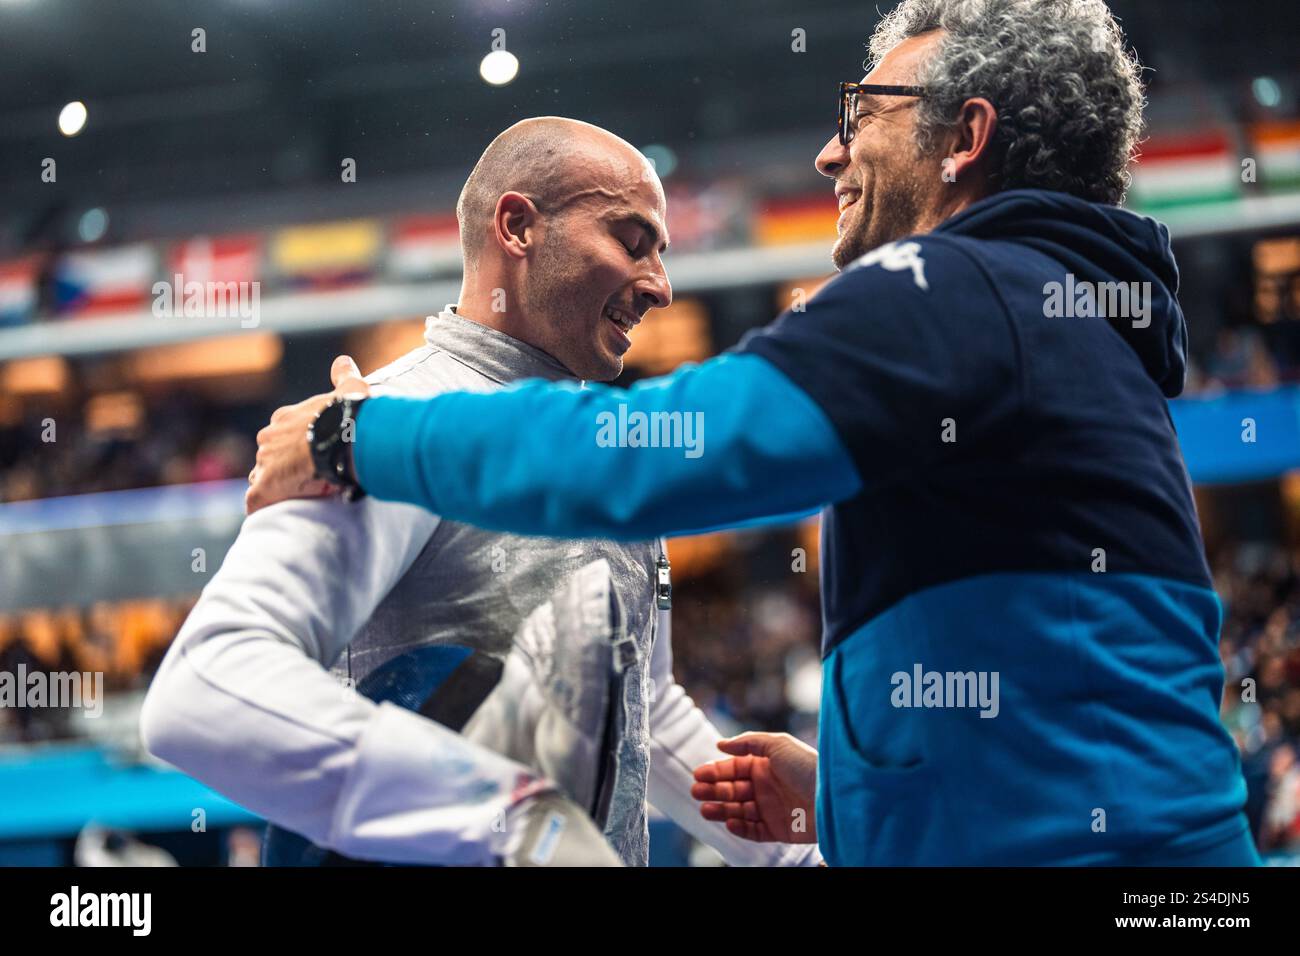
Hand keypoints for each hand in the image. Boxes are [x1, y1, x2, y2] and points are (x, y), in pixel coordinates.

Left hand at [245, 355, 371, 514]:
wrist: (344, 438)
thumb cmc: (348, 416)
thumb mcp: (350, 389)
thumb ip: (343, 376)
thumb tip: (344, 362)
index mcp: (285, 418)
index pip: (282, 434)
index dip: (298, 447)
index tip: (316, 456)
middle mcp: (269, 438)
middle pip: (270, 457)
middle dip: (284, 468)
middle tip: (311, 478)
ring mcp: (265, 462)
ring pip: (263, 477)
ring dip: (277, 486)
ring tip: (299, 496)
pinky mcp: (266, 486)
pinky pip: (256, 500)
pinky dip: (262, 506)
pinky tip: (272, 511)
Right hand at [691, 732, 818, 843]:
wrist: (834, 796)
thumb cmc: (808, 766)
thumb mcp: (778, 744)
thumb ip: (748, 743)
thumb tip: (721, 744)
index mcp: (766, 766)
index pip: (734, 768)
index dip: (716, 771)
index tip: (698, 774)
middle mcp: (767, 787)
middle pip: (733, 790)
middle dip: (714, 790)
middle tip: (696, 791)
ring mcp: (772, 809)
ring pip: (739, 811)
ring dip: (721, 809)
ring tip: (705, 809)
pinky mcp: (779, 830)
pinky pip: (754, 830)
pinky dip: (740, 828)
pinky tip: (729, 821)